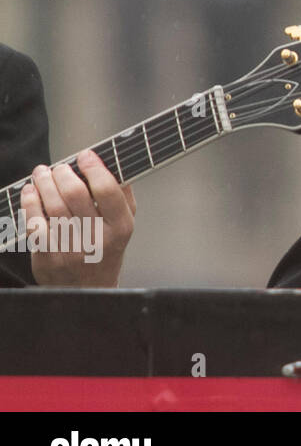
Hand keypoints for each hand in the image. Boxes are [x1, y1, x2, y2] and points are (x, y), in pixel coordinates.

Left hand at [22, 149, 135, 286]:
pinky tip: (30, 192)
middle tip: (60, 167)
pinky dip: (29, 201)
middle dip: (64, 172)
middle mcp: (95, 238)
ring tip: (43, 173)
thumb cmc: (106, 252)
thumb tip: (112, 165)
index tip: (86, 156)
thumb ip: (122, 196)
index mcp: (119, 227)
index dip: (94, 167)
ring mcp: (69, 247)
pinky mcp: (46, 254)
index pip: (107, 190)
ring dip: (44, 181)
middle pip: (75, 193)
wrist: (87, 289)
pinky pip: (34, 221)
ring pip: (51, 203)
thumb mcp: (125, 225)